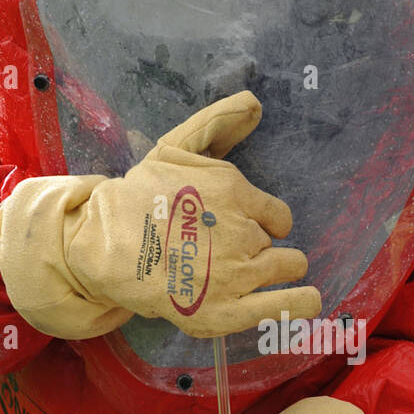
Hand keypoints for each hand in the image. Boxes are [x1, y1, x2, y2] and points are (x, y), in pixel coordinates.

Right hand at [0, 92, 320, 339]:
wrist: (105, 246)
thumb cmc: (138, 196)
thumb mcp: (175, 147)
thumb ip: (216, 124)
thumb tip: (254, 102)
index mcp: (235, 193)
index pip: (278, 216)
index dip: (264, 221)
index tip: (245, 226)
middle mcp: (242, 234)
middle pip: (277, 243)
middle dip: (262, 246)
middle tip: (233, 251)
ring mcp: (236, 275)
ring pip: (286, 269)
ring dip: (282, 270)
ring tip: (264, 274)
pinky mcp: (226, 311)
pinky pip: (280, 307)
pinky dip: (298, 303)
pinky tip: (308, 300)